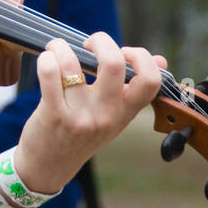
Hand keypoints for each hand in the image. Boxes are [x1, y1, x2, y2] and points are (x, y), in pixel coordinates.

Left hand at [13, 33, 163, 194]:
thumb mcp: (114, 117)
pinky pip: (49, 74)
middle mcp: (106, 115)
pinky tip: (47, 60)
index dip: (140, 57)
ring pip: (71, 64)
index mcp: (125, 113)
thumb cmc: (82, 134)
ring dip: (62, 46)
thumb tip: (161, 60)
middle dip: (101, 40)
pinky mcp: (52, 115)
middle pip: (114, 64)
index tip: (123, 52)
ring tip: (59, 49)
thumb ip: (133, 89)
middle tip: (90, 44)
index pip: (150, 80)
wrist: (49, 167)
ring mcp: (79, 116)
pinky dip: (46, 58)